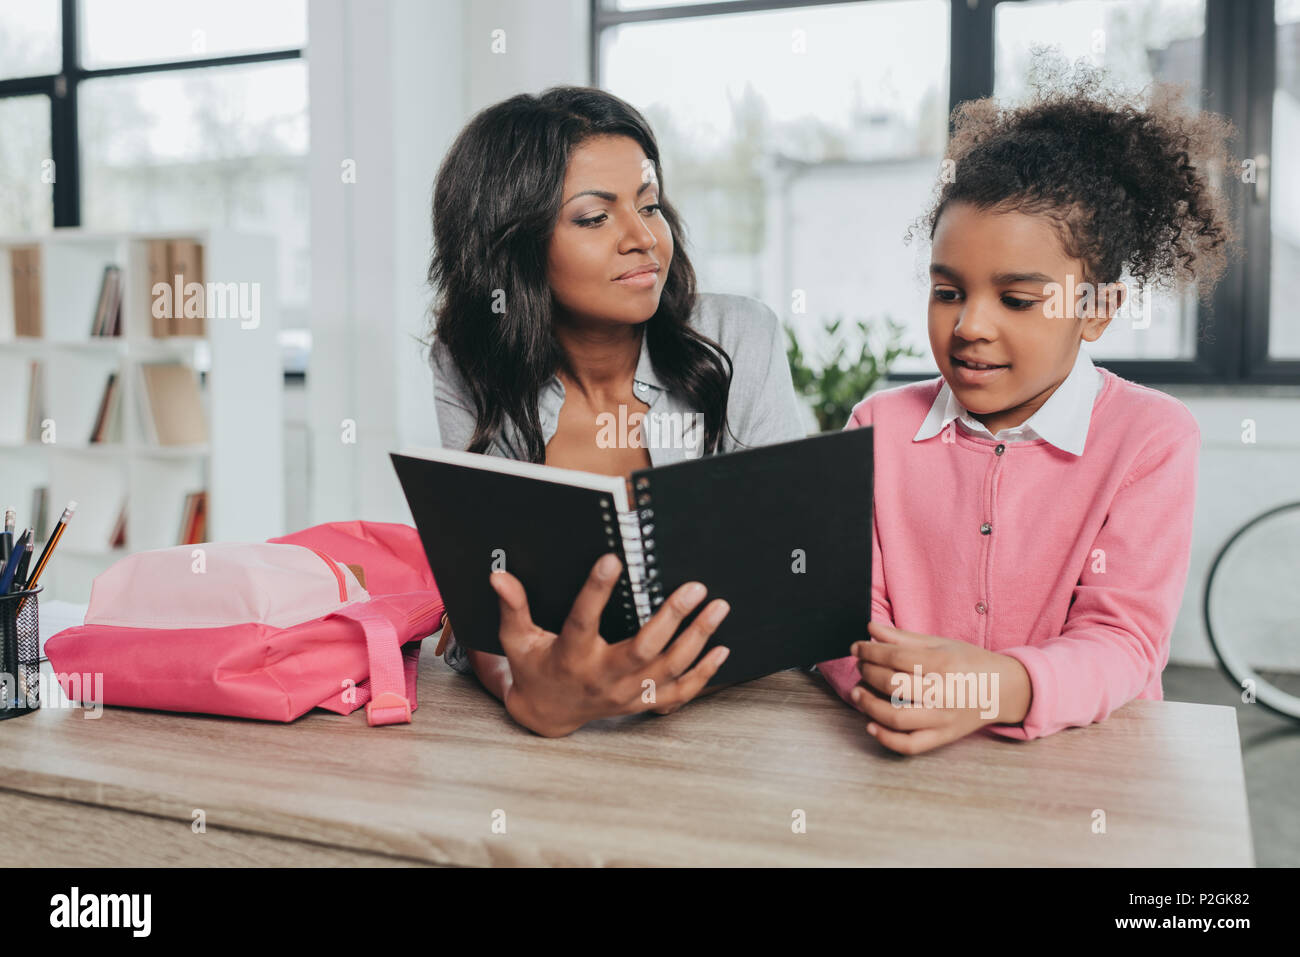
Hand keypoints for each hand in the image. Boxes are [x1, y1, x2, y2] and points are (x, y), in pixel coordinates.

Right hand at [489, 553, 730, 736]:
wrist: (549, 713)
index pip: (583, 620)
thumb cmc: (534, 668)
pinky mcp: (642, 703)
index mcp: (571, 657)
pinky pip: (679, 692)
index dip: (596, 590)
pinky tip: (721, 649)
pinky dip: (703, 673)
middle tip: (695, 587)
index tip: (612, 559)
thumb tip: (499, 575)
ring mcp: (627, 694)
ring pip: (670, 668)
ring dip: (698, 638)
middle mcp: (603, 677)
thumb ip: (513, 608)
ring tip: (718, 607)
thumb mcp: (517, 640)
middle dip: (672, 618)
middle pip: (644, 649)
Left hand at [847, 621, 1031, 754]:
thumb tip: (870, 630)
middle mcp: (943, 692)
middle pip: (892, 684)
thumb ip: (903, 638)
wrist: (1004, 689)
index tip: (856, 648)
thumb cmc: (970, 663)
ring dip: (869, 705)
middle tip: (860, 667)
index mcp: (942, 664)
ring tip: (858, 693)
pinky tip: (871, 725)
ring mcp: (943, 718)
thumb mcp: (940, 644)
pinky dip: (886, 738)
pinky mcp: (943, 737)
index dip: (869, 652)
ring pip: (897, 717)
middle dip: (867, 674)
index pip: (895, 657)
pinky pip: (910, 745)